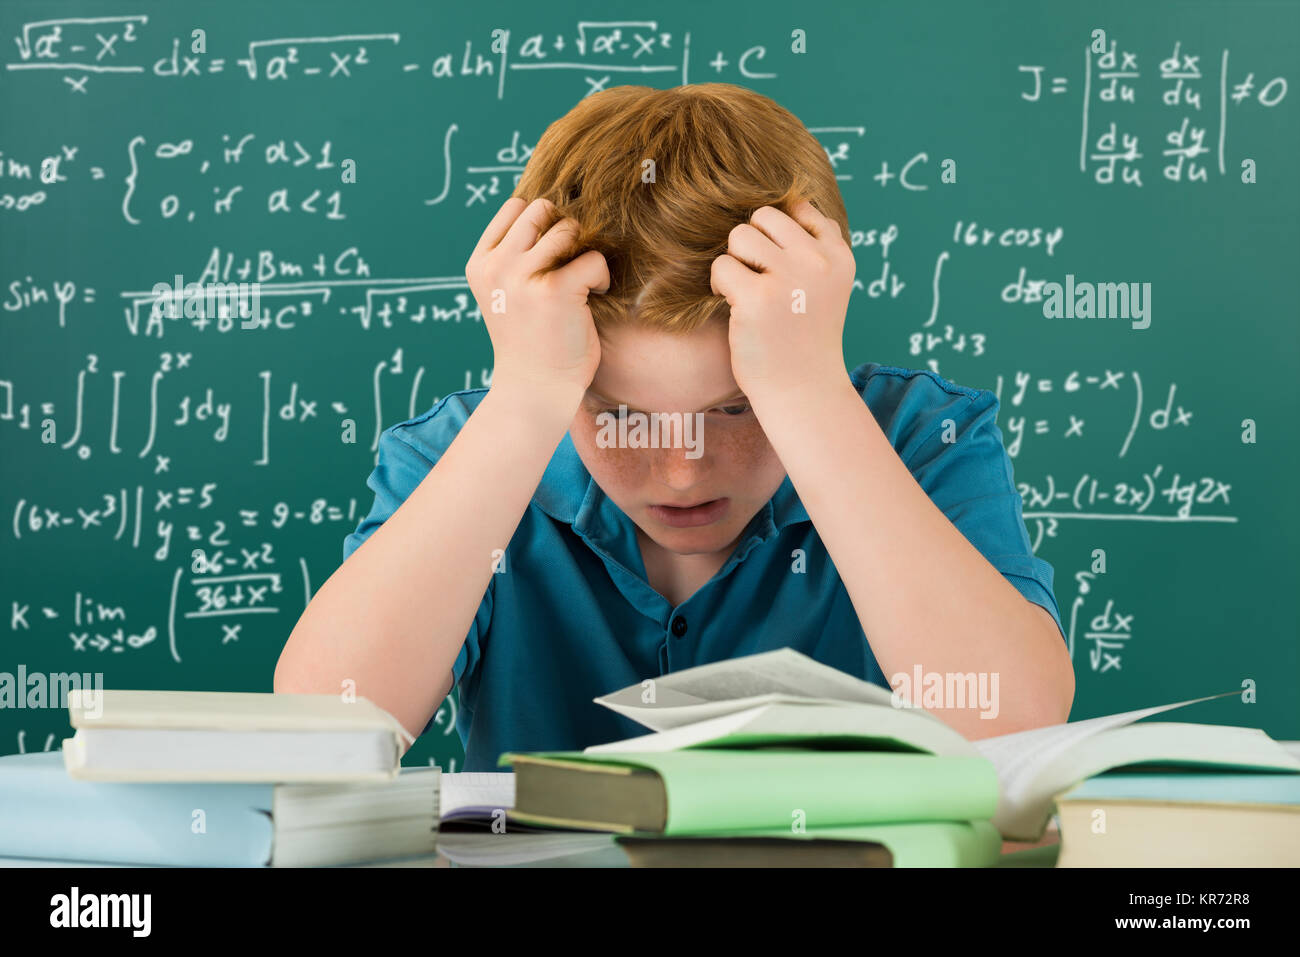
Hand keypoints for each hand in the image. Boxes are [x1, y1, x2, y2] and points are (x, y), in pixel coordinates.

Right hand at [466, 196, 608, 407]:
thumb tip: (550, 207)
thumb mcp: (505, 291)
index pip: (514, 207)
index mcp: (480, 263)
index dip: (541, 222)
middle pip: (542, 209)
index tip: (551, 254)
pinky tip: (595, 295)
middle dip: (563, 230)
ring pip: (567, 228)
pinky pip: (592, 258)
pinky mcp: (555, 289)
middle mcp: (496, 266)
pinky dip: (602, 275)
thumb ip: (514, 254)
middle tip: (571, 263)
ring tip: (583, 280)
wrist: (535, 389)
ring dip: (583, 250)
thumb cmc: (529, 339)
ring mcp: (523, 276)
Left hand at [710, 201, 854, 404]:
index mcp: (840, 256)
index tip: (781, 271)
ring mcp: (789, 278)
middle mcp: (819, 262)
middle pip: (763, 217)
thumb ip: (818, 243)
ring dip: (734, 261)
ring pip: (739, 236)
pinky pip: (722, 265)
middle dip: (752, 245)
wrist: (802, 390)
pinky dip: (720, 285)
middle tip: (756, 280)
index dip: (780, 237)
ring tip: (744, 291)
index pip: (802, 211)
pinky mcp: (757, 298)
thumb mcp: (828, 285)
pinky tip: (734, 306)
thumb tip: (793, 199)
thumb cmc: (805, 336)